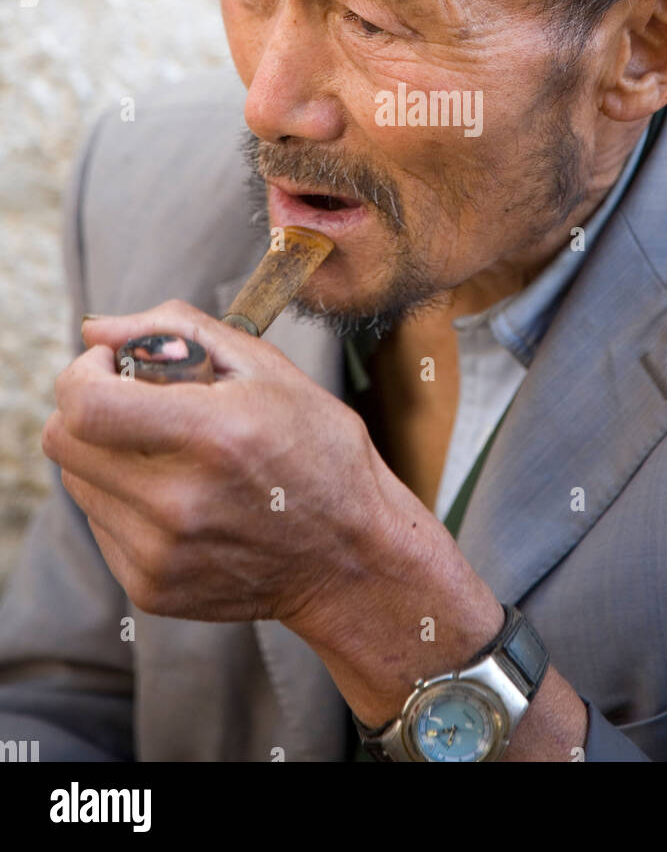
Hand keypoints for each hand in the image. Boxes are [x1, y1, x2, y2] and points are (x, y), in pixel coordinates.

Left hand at [42, 300, 394, 631]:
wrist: (350, 556)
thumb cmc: (317, 450)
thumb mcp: (266, 368)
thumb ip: (177, 331)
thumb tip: (98, 330)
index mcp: (212, 435)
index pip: (86, 404)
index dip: (84, 372)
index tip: (112, 364)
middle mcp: (178, 502)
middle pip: (64, 441)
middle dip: (89, 407)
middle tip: (138, 402)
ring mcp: (161, 553)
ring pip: (77, 482)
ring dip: (108, 454)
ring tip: (171, 454)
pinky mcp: (151, 588)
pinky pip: (100, 524)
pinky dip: (126, 500)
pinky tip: (180, 496)